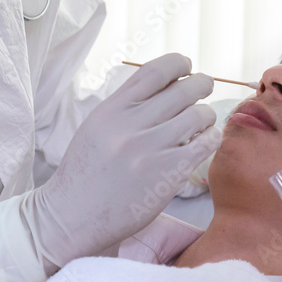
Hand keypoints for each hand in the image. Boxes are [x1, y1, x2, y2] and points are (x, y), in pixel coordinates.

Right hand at [24, 53, 220, 267]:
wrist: (70, 217)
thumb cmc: (85, 173)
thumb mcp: (97, 127)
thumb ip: (126, 106)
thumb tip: (167, 83)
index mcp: (112, 109)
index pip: (155, 70)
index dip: (179, 63)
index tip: (187, 68)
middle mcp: (130, 124)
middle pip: (184, 88)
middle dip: (202, 84)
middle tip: (205, 88)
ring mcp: (149, 149)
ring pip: (198, 114)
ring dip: (206, 115)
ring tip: (203, 123)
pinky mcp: (166, 174)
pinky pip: (204, 144)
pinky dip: (211, 138)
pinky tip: (205, 142)